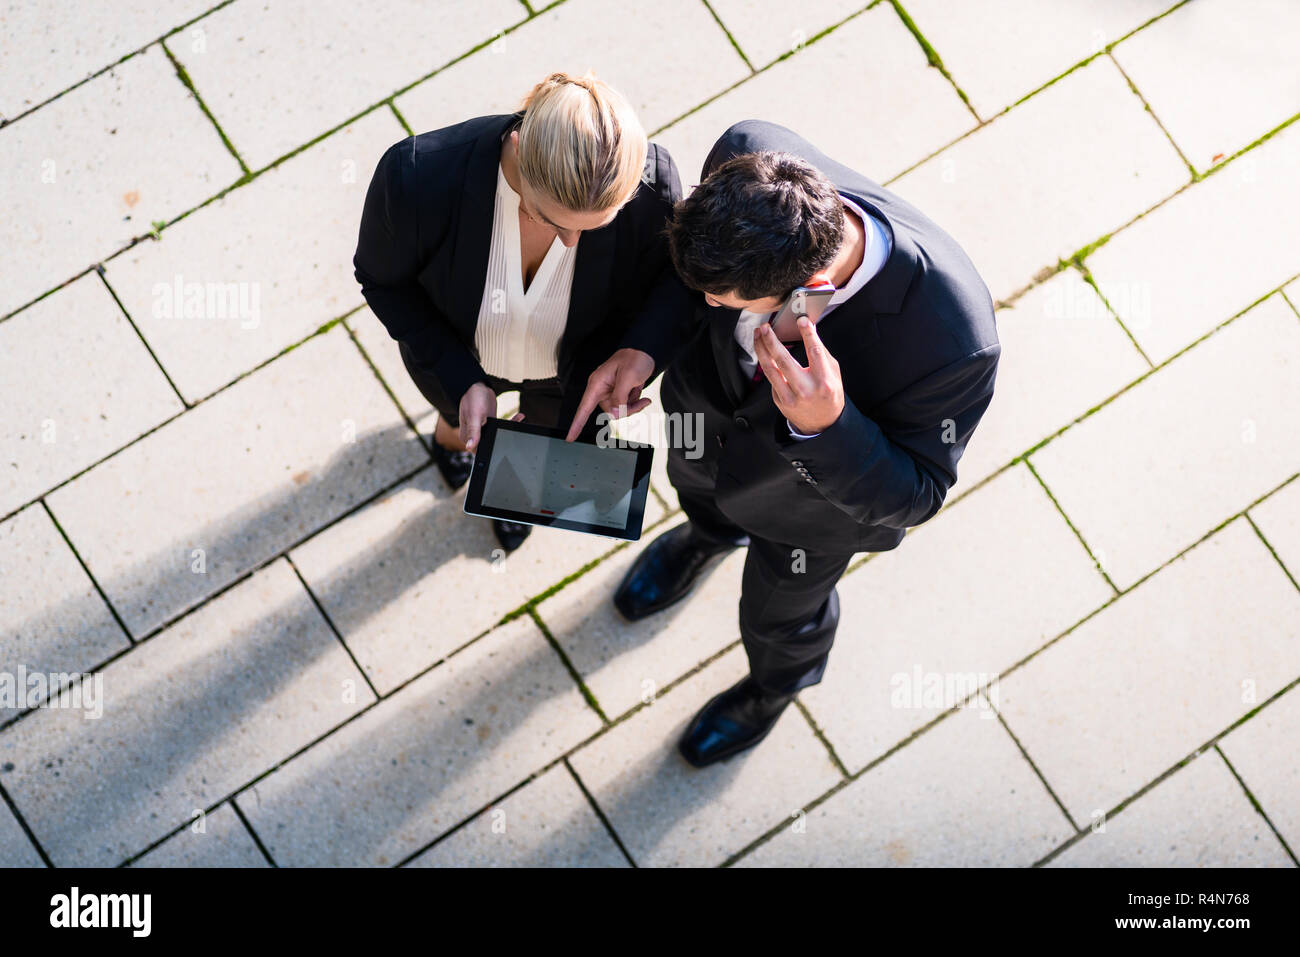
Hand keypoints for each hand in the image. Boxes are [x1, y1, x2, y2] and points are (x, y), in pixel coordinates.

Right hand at [458, 382, 523, 451]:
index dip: (491, 451)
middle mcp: (474, 435)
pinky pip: (501, 427)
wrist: (477, 385)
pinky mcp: (490, 424)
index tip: (503, 445)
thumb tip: (469, 447)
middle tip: (515, 428)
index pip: (479, 450)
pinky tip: (519, 416)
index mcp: (467, 437)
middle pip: (490, 444)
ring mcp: (483, 430)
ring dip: (509, 429)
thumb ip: (473, 432)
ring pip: (497, 436)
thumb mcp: (474, 416)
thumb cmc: (472, 398)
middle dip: (504, 439)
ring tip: (519, 419)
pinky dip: (510, 422)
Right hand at [565, 347, 654, 440]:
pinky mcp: (619, 394)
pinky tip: (641, 395)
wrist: (645, 352)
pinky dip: (635, 403)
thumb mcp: (628, 376)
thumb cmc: (635, 358)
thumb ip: (620, 397)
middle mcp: (601, 389)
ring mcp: (610, 392)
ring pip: (619, 411)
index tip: (570, 437)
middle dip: (626, 410)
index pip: (584, 408)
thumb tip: (614, 414)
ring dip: (633, 406)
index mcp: (597, 383)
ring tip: (642, 396)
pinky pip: (625, 407)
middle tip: (640, 401)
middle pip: (609, 412)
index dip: (576, 424)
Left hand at [753, 317, 843, 434]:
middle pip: (784, 360)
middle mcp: (806, 390)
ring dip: (761, 349)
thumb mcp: (834, 374)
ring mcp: (790, 398)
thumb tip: (809, 330)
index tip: (801, 320)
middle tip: (765, 327)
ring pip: (770, 369)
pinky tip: (766, 352)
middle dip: (771, 340)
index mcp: (824, 382)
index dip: (808, 335)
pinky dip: (768, 364)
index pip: (815, 353)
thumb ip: (822, 353)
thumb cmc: (829, 395)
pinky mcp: (779, 401)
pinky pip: (772, 379)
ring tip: (758, 335)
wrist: (822, 424)